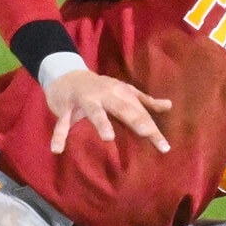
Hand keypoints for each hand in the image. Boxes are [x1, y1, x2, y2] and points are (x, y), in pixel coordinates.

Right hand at [43, 70, 172, 153]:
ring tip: (109, 137)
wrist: (66, 75)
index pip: (139, 113)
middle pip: (122, 108)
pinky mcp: (66, 107)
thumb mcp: (123, 91)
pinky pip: (62, 123)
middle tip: (147, 133)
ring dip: (101, 122)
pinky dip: (59, 135)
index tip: (164, 147)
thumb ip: (145, 101)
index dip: (152, 129)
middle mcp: (104, 94)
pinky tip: (57, 150)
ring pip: (94, 111)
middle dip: (135, 120)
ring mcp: (85, 100)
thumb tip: (169, 106)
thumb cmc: (100, 88)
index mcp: (120, 93)